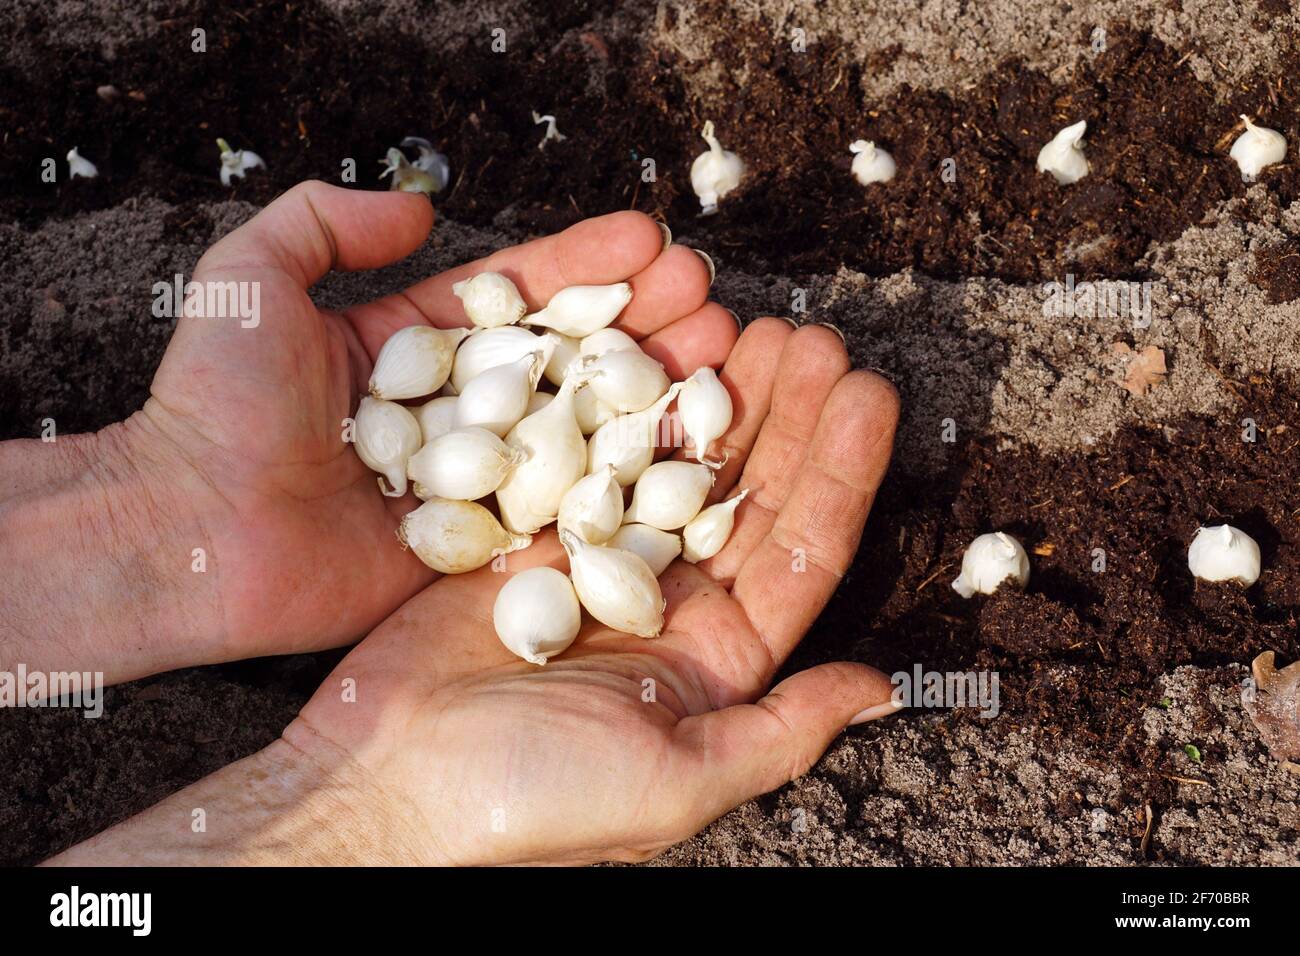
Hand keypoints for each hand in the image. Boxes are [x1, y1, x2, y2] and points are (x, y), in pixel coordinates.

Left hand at [1, 181, 730, 682]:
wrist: (188, 530)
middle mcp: (459, 416)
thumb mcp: (254, 275)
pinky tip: (690, 453)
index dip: (589, 266)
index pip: (522, 297)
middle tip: (709, 296)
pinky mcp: (480, 553)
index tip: (652, 239)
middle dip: (645, 325)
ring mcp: (475, 486)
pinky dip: (629, 488)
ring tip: (722, 355)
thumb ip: (329, 221)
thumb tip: (422, 205)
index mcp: (417, 350)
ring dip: (655, 396)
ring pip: (583, 434)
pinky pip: (564, 518)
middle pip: (570, 362)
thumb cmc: (214, 404)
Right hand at [280, 320, 900, 864]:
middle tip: (815, 341)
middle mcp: (668, 605)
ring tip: (752, 329)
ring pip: (679, 463)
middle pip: (749, 492)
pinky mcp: (535, 532)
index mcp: (715, 662)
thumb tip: (882, 692)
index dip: (841, 471)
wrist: (386, 779)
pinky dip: (630, 406)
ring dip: (721, 397)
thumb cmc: (529, 801)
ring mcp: (602, 561)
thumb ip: (783, 731)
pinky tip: (659, 356)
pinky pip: (597, 456)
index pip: (800, 551)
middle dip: (789, 413)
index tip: (868, 398)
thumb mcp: (675, 781)